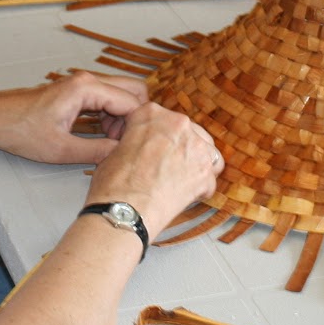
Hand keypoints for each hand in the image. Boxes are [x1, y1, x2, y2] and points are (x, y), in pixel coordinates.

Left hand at [0, 71, 149, 165]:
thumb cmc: (19, 130)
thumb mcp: (61, 150)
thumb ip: (97, 152)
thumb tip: (122, 155)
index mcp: (86, 88)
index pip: (132, 103)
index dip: (135, 128)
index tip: (130, 147)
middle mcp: (87, 80)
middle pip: (133, 90)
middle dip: (134, 117)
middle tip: (123, 142)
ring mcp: (82, 83)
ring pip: (121, 94)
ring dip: (122, 117)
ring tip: (109, 142)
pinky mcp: (77, 91)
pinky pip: (106, 98)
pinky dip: (110, 115)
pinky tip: (100, 135)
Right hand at [86, 101, 220, 237]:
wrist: (124, 211)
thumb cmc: (113, 184)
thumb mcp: (115, 149)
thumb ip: (135, 141)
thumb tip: (140, 150)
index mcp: (151, 114)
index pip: (162, 119)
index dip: (159, 137)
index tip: (154, 149)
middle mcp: (178, 124)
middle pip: (188, 133)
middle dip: (180, 149)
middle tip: (166, 167)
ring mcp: (195, 147)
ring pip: (205, 151)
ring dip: (194, 164)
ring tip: (178, 179)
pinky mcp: (205, 172)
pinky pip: (210, 178)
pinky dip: (200, 187)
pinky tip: (185, 194)